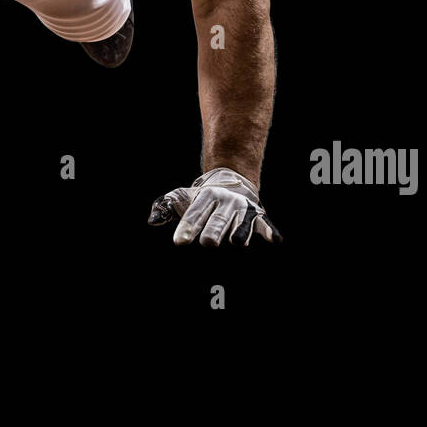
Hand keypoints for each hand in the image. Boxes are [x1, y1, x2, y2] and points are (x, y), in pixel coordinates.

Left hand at [148, 167, 282, 245]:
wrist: (231, 182)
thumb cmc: (201, 200)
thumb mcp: (182, 197)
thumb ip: (165, 206)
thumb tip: (152, 221)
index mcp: (206, 197)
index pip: (195, 213)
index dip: (187, 227)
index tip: (179, 242)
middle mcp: (226, 202)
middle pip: (218, 220)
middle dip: (214, 231)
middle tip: (208, 243)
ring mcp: (244, 210)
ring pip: (242, 223)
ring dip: (239, 233)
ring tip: (236, 243)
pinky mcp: (260, 218)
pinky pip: (265, 225)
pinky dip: (270, 232)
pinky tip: (274, 240)